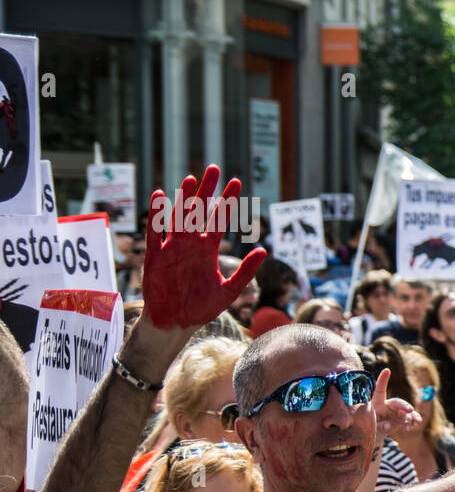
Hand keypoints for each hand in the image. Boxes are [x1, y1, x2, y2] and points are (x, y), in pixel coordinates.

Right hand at [144, 165, 264, 329]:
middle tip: (214, 169)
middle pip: (199, 211)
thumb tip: (263, 249)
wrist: (175, 323)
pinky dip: (156, 215)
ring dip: (184, 198)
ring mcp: (172, 248)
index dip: (227, 202)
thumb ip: (246, 271)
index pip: (219, 220)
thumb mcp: (229, 290)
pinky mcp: (154, 256)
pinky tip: (159, 196)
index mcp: (208, 250)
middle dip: (207, 191)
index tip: (236, 182)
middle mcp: (190, 244)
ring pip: (178, 217)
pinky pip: (155, 231)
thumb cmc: (201, 308)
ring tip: (191, 179)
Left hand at [372, 368, 420, 436]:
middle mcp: (388, 405)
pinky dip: (413, 421)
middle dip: (404, 405)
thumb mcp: (370, 425)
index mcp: (378, 403)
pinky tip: (412, 426)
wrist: (375, 432)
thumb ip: (378, 425)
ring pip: (406, 411)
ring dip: (411, 416)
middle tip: (409, 409)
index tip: (387, 370)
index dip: (383, 380)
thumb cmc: (370, 425)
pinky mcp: (402, 418)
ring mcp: (397, 411)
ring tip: (415, 422)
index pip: (380, 390)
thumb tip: (388, 425)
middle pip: (397, 402)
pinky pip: (410, 417)